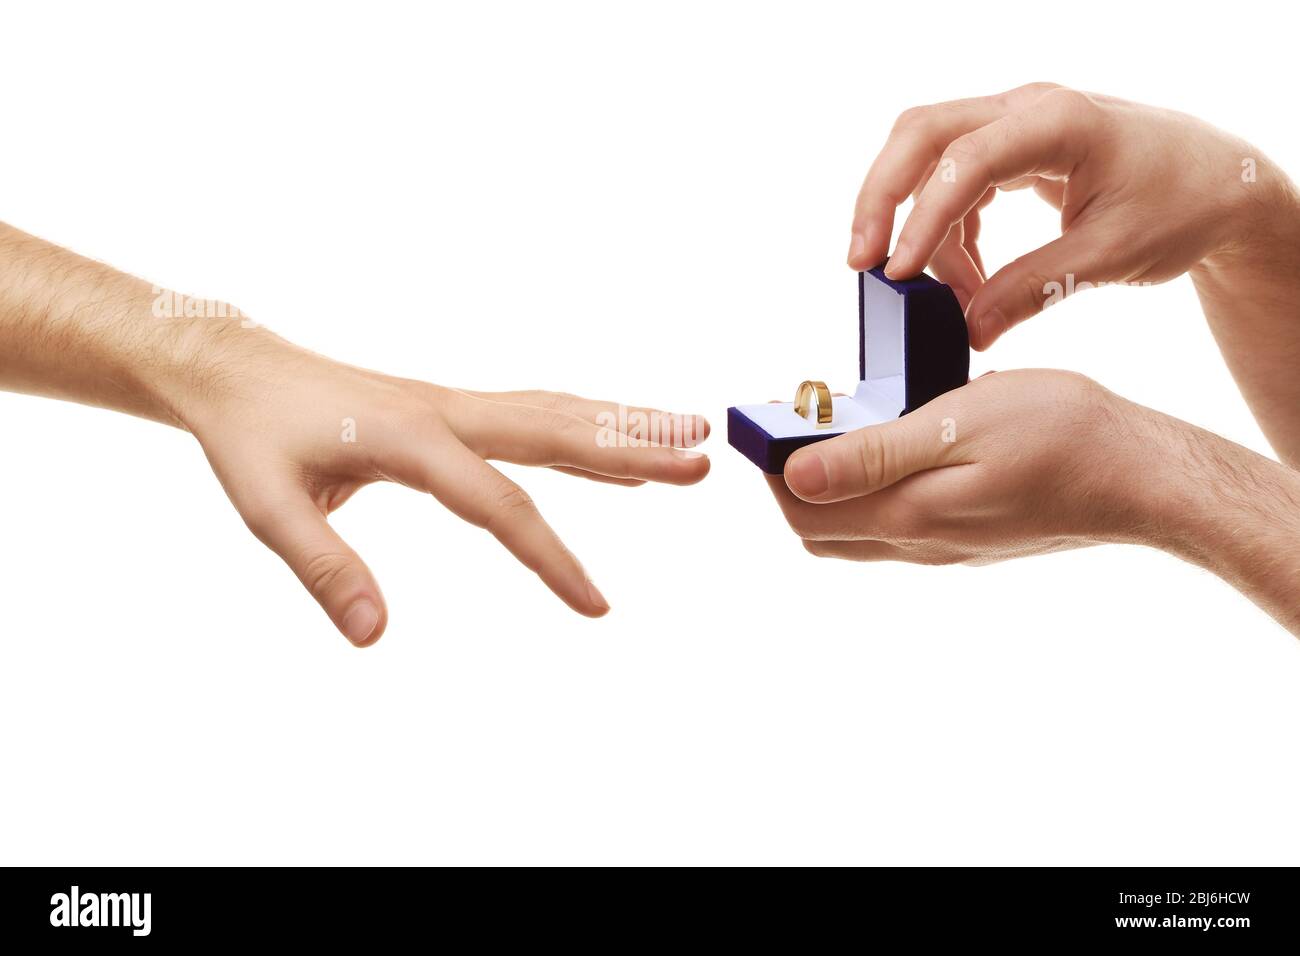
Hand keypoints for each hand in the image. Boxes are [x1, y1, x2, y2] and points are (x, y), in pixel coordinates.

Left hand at [179, 328, 709, 645]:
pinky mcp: (452, 409)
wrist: (237, 368)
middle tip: (703, 461)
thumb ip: (325, 570)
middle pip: (558, 430)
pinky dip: (585, 430)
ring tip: (693, 439)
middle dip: (633, 448)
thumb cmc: (250, 438)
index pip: (499, 505)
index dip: (552, 559)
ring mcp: (454, 404)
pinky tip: (618, 454)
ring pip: (556, 414)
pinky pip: (534, 416)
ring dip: (625, 427)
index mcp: (410, 440)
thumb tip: (374, 637)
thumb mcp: (268, 509)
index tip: (598, 607)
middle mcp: (446, 412)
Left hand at [768, 371, 1154, 564]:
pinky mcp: (969, 541)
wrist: (1142, 477)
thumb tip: (794, 477)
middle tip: (802, 421)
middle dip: (793, 482)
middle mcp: (919, 545)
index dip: (771, 469)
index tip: (772, 417)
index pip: (802, 511)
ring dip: (834, 488)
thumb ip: (873, 456)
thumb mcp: (956, 425)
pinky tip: (899, 448)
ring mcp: (945, 549)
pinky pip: (897, 527)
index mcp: (908, 516)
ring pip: (858, 532)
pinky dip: (875, 494)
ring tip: (847, 427)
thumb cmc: (1060, 436)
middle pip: (822, 530)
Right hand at [846, 83, 1296, 348]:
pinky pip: (951, 178)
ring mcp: (1015, 122)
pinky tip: (962, 276)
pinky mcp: (1010, 147)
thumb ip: (1032, 290)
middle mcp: (1026, 108)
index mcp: (1059, 122)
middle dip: (881, 198)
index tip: (902, 275)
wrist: (1218, 182)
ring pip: (925, 153)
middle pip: (921, 133)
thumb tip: (968, 330)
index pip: (965, 161)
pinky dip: (944, 227)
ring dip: (911, 219)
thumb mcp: (1110, 256)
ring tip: (929, 289)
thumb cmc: (1179, 205)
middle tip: (862, 262)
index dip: (924, 218)